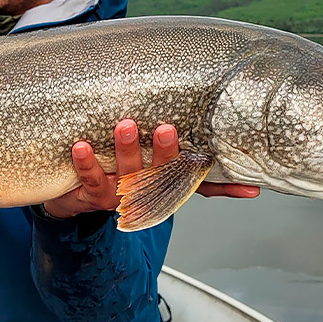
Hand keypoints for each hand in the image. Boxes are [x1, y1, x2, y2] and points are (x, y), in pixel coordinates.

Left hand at [43, 119, 259, 218]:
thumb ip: (174, 148)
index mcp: (166, 180)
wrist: (73, 195)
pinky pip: (91, 177)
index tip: (249, 187)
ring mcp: (122, 192)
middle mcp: (148, 188)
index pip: (201, 183)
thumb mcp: (149, 160)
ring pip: (128, 173)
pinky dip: (86, 161)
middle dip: (166, 152)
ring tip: (124, 125)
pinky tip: (81, 146)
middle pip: (163, 173)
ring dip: (127, 149)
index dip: (226, 189)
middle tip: (165, 128)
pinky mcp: (93, 192)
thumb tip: (207, 136)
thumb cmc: (117, 167)